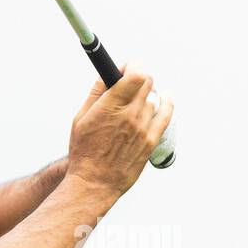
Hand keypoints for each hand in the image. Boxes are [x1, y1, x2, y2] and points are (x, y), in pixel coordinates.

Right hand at [66, 63, 174, 196]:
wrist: (95, 181)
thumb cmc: (84, 150)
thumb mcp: (80, 118)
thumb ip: (96, 93)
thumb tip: (107, 74)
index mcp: (111, 106)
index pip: (135, 74)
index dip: (132, 66)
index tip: (126, 68)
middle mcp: (130, 115)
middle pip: (147, 82)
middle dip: (137, 77)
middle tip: (129, 81)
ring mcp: (143, 128)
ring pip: (153, 98)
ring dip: (144, 94)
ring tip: (134, 101)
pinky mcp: (151, 140)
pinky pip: (166, 115)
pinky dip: (167, 103)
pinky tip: (166, 97)